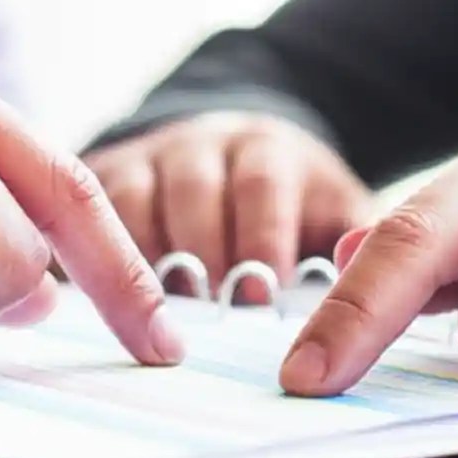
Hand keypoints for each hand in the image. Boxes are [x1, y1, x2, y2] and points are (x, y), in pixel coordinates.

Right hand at [85, 111, 370, 297]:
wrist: (226, 149)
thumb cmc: (288, 202)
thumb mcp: (329, 206)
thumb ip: (353, 238)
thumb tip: (369, 280)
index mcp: (264, 147)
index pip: (262, 184)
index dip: (262, 237)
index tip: (262, 295)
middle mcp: (200, 143)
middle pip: (194, 191)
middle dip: (201, 252)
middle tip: (207, 310)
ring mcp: (145, 157)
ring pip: (134, 199)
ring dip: (141, 258)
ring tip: (153, 313)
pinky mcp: (101, 177)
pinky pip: (88, 212)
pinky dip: (94, 253)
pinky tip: (102, 298)